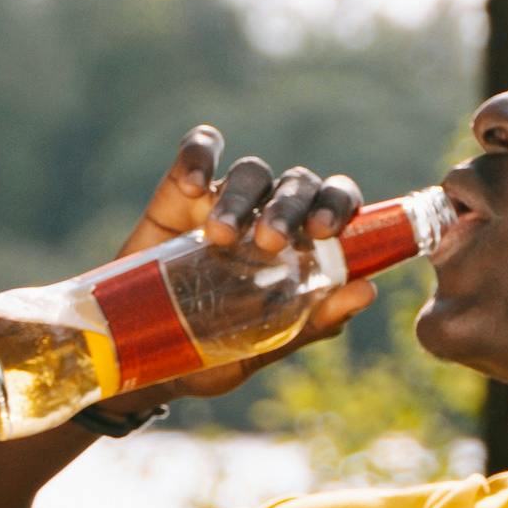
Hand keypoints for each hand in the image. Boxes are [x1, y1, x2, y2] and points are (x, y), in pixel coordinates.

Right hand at [122, 130, 382, 396]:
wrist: (142, 356)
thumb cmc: (215, 351)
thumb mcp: (266, 345)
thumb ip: (313, 321)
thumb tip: (365, 292)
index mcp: (304, 246)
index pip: (336, 201)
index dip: (339, 204)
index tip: (323, 231)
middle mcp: (271, 215)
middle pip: (297, 183)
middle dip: (289, 206)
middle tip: (269, 242)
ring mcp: (225, 201)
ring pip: (251, 172)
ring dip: (241, 197)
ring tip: (218, 236)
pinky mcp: (179, 194)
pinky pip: (197, 151)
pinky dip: (200, 156)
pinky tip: (194, 186)